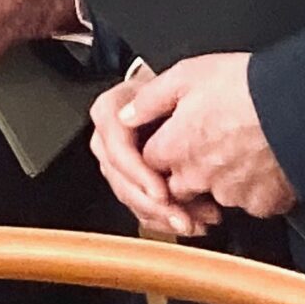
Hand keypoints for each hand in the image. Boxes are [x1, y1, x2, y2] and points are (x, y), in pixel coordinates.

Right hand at [90, 66, 218, 237]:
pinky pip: (143, 208)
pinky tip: (192, 222)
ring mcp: (121, 164)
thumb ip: (150, 97)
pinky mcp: (136, 182)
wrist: (192, 97)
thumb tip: (129, 117)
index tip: (161, 192)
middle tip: (179, 216)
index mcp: (110, 113)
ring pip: (132, 199)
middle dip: (151, 205)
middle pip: (121, 180)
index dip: (137, 173)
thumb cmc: (183, 87)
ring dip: (162, 217)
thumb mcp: (172, 80)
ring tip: (194, 223)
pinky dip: (166, 220)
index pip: (116, 148)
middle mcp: (110, 141)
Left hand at [127, 52, 295, 218]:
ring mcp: (231, 194)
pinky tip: (264, 163)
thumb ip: (151, 98)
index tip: (177, 138)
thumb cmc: (249, 86)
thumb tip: (128, 114)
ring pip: (216, 195)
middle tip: (212, 144)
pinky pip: (251, 201)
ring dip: (223, 179)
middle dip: (189, 171)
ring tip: (242, 149)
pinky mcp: (263, 204)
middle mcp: (198, 177)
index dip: (162, 149)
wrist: (302, 105)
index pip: (150, 162)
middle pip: (179, 185)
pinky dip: (255, 187)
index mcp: (176, 147)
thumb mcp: (188, 74)